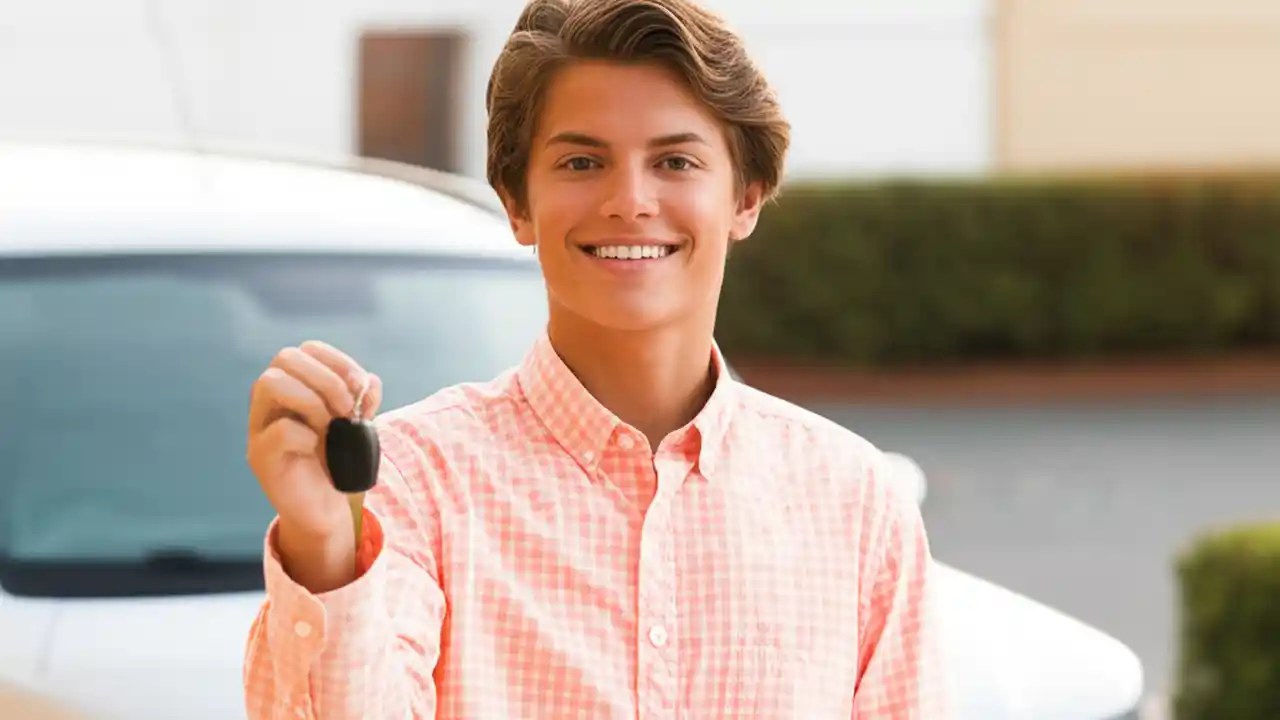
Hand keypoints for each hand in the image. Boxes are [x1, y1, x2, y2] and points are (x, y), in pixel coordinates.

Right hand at [246, 340, 382, 589]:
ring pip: (270, 382)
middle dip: (325, 378)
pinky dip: (307, 434)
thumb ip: (363, 402)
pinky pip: (279, 430)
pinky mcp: (260, 457)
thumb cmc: (337, 463)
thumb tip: (371, 381)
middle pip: (284, 358)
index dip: (335, 360)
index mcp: (292, 388)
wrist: (324, 511)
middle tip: (347, 409)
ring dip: (312, 400)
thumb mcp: (357, 427)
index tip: (360, 385)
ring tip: (333, 426)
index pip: (305, 350)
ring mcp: (259, 427)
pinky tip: (319, 448)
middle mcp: (269, 402)